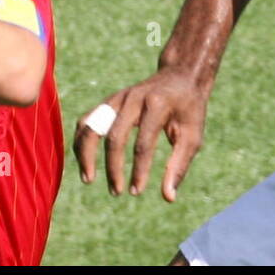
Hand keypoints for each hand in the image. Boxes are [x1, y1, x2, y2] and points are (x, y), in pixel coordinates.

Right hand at [73, 68, 207, 200]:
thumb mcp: (193, 135)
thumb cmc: (189, 109)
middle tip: (116, 192)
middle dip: (112, 167)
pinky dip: (81, 141)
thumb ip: (179, 165)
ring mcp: (118, 97)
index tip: (136, 192)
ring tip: (89, 179)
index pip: (143, 143)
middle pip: (114, 135)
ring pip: (92, 124)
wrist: (180, 76)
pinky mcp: (109, 100)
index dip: (138, 170)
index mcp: (157, 104)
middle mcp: (133, 97)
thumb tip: (168, 198)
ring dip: (86, 153)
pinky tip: (84, 162)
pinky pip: (87, 120)